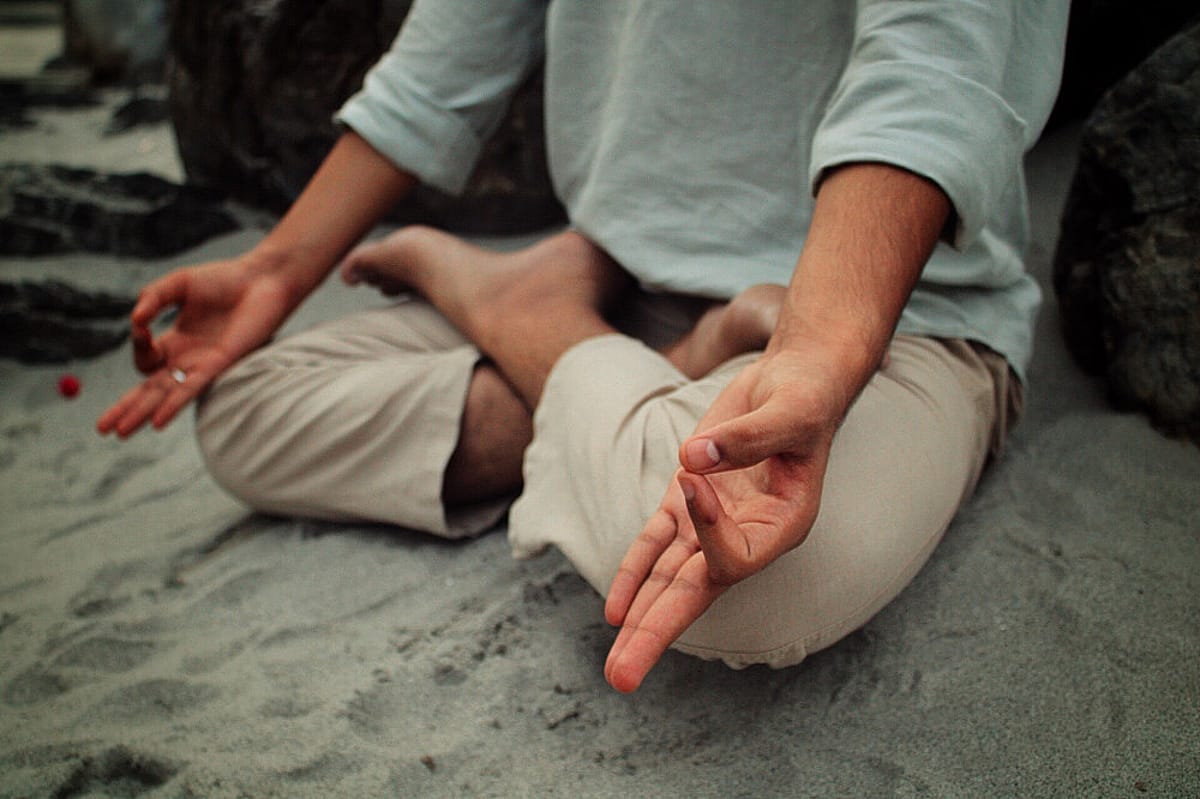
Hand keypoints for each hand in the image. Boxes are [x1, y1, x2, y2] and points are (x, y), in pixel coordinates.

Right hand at [96, 258, 295, 436]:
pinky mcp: (221, 365)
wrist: (262, 280)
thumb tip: (135, 320)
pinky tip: (157, 421)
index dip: (137, 346)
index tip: (142, 328)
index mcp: (177, 342)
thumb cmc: (224, 280)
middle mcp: (188, 359)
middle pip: (150, 390)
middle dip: (125, 408)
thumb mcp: (178, 284)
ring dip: (142, 414)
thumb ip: (153, 297)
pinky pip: (192, 389)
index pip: (146, 359)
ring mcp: (203, 365)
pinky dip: (173, 404)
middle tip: (102, 429)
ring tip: (119, 433)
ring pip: (166, 395)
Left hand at [603, 348, 847, 691]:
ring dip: (639, 621)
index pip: (735, 555)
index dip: (708, 530)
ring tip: (615, 670)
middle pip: (695, 594)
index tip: (692, 479)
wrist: (795, 380)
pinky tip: (613, 612)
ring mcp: (713, 521)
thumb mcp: (789, 411)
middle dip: (655, 633)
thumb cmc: (804, 397)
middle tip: (621, 679)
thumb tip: (690, 457)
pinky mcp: (688, 498)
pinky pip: (656, 544)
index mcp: (784, 526)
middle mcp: (747, 536)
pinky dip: (633, 573)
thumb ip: (747, 437)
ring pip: (670, 580)